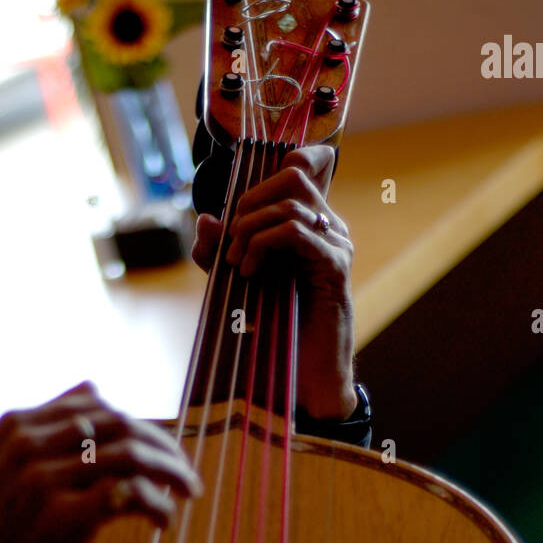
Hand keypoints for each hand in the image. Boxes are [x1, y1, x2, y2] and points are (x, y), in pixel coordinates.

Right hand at [0, 384, 201, 542]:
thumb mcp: (3, 467)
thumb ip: (45, 427)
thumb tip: (95, 385)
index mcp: (17, 426)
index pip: (97, 407)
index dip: (139, 425)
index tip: (163, 450)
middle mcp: (27, 445)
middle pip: (119, 425)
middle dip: (164, 446)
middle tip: (186, 474)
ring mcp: (42, 480)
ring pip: (130, 455)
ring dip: (170, 473)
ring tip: (187, 492)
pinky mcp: (61, 517)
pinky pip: (129, 494)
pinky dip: (158, 504)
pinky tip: (163, 520)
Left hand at [192, 144, 356, 421]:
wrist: (304, 376)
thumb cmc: (277, 331)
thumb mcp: (238, 284)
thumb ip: (221, 252)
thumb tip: (206, 219)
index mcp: (311, 225)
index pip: (300, 166)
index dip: (270, 169)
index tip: (237, 209)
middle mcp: (330, 228)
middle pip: (292, 176)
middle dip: (249, 203)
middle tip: (231, 244)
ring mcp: (336, 245)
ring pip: (289, 204)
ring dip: (250, 230)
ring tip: (236, 264)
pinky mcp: (335, 266)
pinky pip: (296, 232)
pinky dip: (263, 245)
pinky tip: (249, 272)